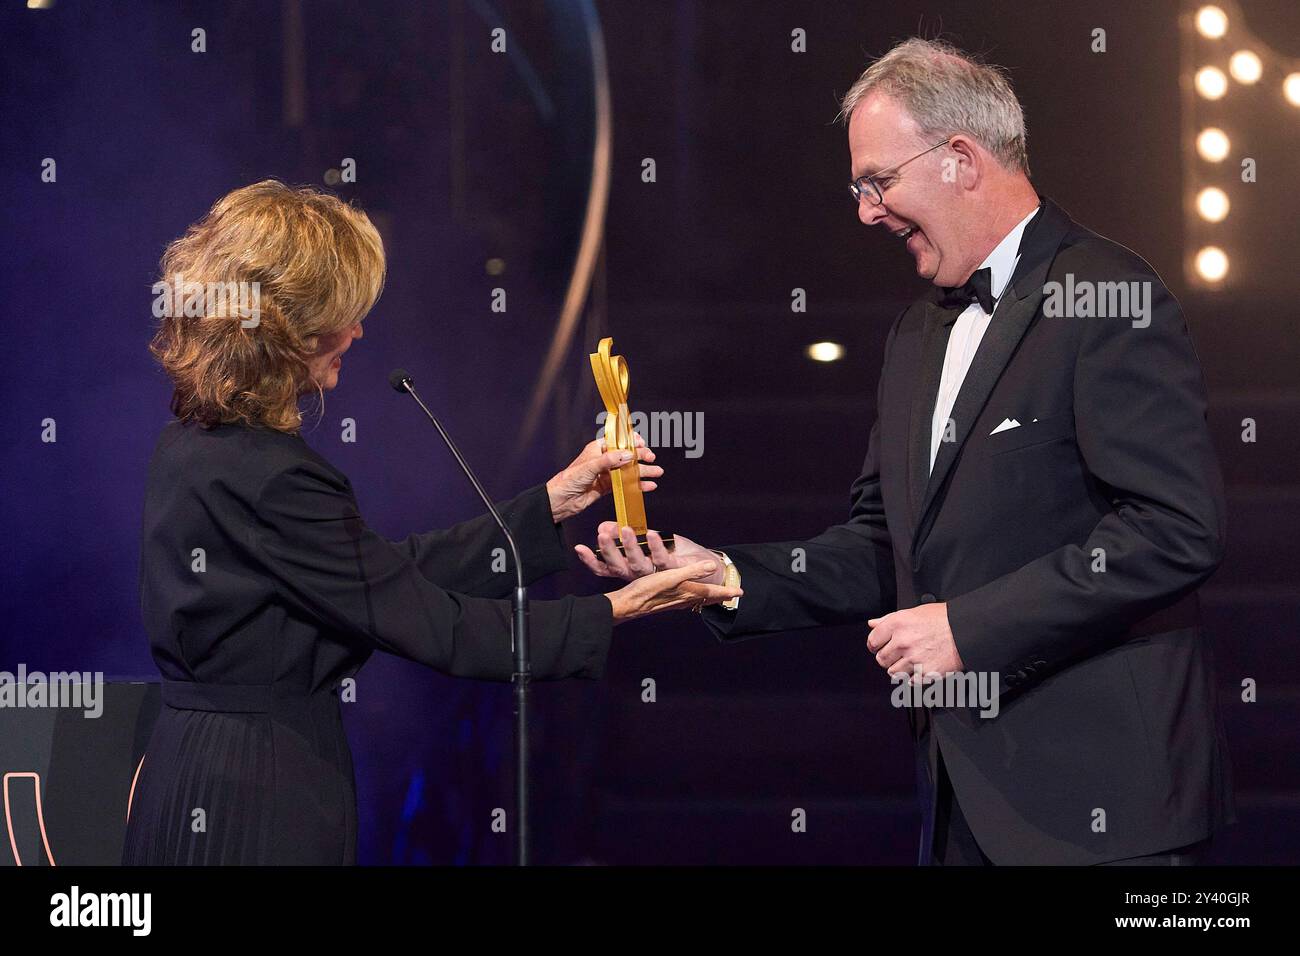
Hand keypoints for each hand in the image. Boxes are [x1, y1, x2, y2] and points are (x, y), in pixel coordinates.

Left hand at [546, 433, 661, 523]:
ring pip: (629, 470)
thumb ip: (609, 461)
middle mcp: (604, 460)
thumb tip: (627, 454)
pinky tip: (648, 486)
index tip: (642, 443)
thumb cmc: (569, 480)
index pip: (617, 441)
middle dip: (640, 456)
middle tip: (651, 458)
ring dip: (643, 471)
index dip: (630, 441)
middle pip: (626, 455)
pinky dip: (637, 485)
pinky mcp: (608, 487)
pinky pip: (626, 484)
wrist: (560, 501)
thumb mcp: (589, 467)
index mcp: (597, 449)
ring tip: (657, 472)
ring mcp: (607, 474)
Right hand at [575, 526, 722, 585]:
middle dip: (608, 550)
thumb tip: (604, 524)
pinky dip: (656, 545)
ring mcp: (655, 574)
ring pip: (638, 564)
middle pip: (618, 566)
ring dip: (630, 547)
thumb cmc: (673, 552)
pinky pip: (662, 559)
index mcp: (630, 568)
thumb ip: (627, 533)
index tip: (578, 547)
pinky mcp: (673, 571)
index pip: (606, 566)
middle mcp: (640, 575)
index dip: (591, 560)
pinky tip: (652, 533)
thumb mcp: (648, 538)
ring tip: (624, 529)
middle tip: (600, 534)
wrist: (706, 567)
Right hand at [605, 560, 742, 623]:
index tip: (741, 592)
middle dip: (720, 596)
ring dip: (708, 597)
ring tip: (715, 596)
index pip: (713, 592)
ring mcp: (675, 602)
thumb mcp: (673, 576)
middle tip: (732, 595)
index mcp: (689, 592)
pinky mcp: (665, 602)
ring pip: (697, 600)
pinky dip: (693, 598)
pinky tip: (687, 597)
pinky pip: (686, 601)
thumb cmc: (649, 590)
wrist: (630, 605)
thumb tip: (713, 566)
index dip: (727, 591)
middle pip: (707, 599)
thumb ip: (693, 571)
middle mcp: (684, 599)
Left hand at [866, 603, 963, 679]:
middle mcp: (903, 642)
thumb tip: (873, 624)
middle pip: (881, 659)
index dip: (875, 645)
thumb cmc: (943, 619)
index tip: (878, 647)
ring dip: (899, 669)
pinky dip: (913, 678)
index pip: (872, 641)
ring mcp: (913, 659)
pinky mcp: (925, 673)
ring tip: (911, 662)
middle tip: (899, 654)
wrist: (967, 631)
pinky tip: (920, 668)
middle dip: (888, 658)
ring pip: (893, 673)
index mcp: (898, 624)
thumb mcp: (914, 612)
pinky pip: (910, 682)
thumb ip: (890, 619)